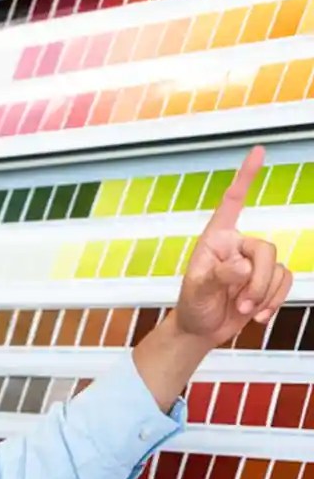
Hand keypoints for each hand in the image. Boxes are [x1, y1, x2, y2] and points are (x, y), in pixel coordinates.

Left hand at [173, 145, 292, 346]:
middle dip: (258, 282)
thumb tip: (243, 267)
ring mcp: (254, 262)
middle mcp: (237, 245)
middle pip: (266, 249)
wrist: (201, 328)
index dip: (246, 176)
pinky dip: (275, 301)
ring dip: (264, 295)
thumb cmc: (192, 305)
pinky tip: (258, 315)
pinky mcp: (267, 279)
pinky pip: (286, 281)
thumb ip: (218, 276)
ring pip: (278, 267)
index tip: (258, 150)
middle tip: (240, 304)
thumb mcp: (197, 290)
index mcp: (216, 238)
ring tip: (243, 311)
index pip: (232, 202)